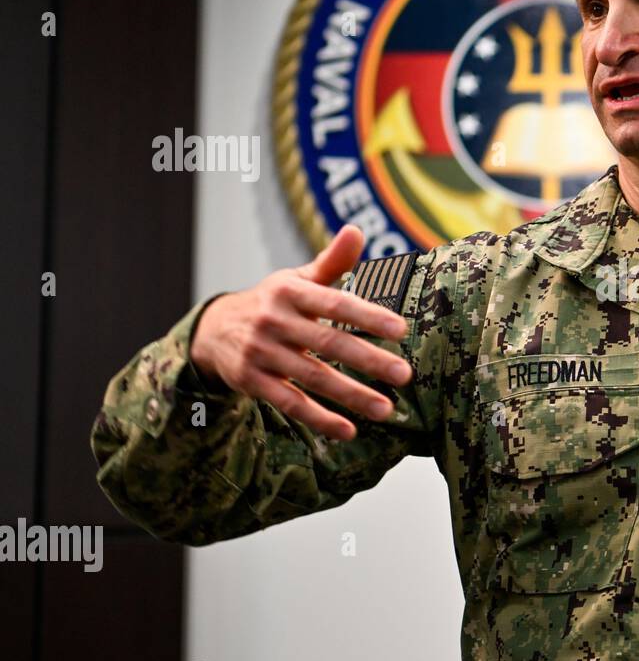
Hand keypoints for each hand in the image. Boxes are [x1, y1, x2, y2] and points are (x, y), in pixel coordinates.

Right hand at [189, 226, 414, 440]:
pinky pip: (290, 403)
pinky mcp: (252, 382)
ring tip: (386, 409)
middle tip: (404, 374)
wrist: (212, 329)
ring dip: (351, 395)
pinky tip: (348, 431)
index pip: (335, 303)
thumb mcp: (295, 279)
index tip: (400, 329)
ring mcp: (262, 353)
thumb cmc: (271, 303)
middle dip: (368, 360)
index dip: (367, 315)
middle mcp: (275, 321)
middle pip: (328, 342)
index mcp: (291, 292)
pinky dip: (319, 419)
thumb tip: (356, 230)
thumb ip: (331, 262)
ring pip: (313, 377)